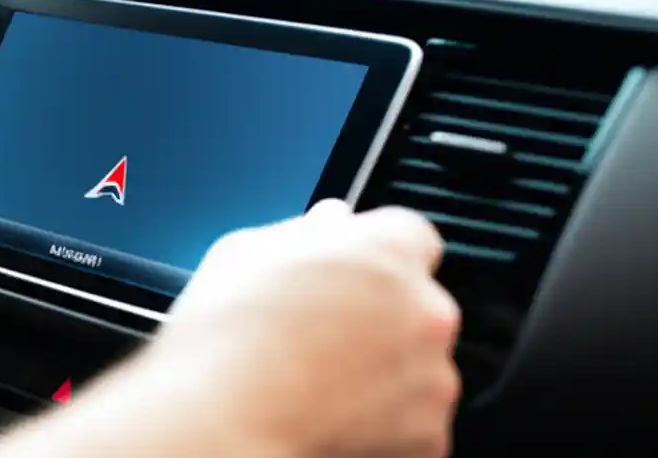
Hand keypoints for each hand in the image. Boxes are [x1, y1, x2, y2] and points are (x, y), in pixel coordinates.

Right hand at [157, 200, 460, 456]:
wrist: (224, 424)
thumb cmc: (226, 336)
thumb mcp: (244, 253)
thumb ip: (305, 231)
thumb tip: (330, 222)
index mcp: (387, 250)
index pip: (411, 238)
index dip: (375, 259)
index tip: (348, 276)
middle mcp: (425, 308)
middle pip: (417, 305)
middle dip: (381, 319)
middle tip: (322, 337)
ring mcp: (433, 376)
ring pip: (417, 368)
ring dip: (384, 375)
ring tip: (318, 385)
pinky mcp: (429, 436)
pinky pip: (414, 425)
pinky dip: (383, 427)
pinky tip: (330, 419)